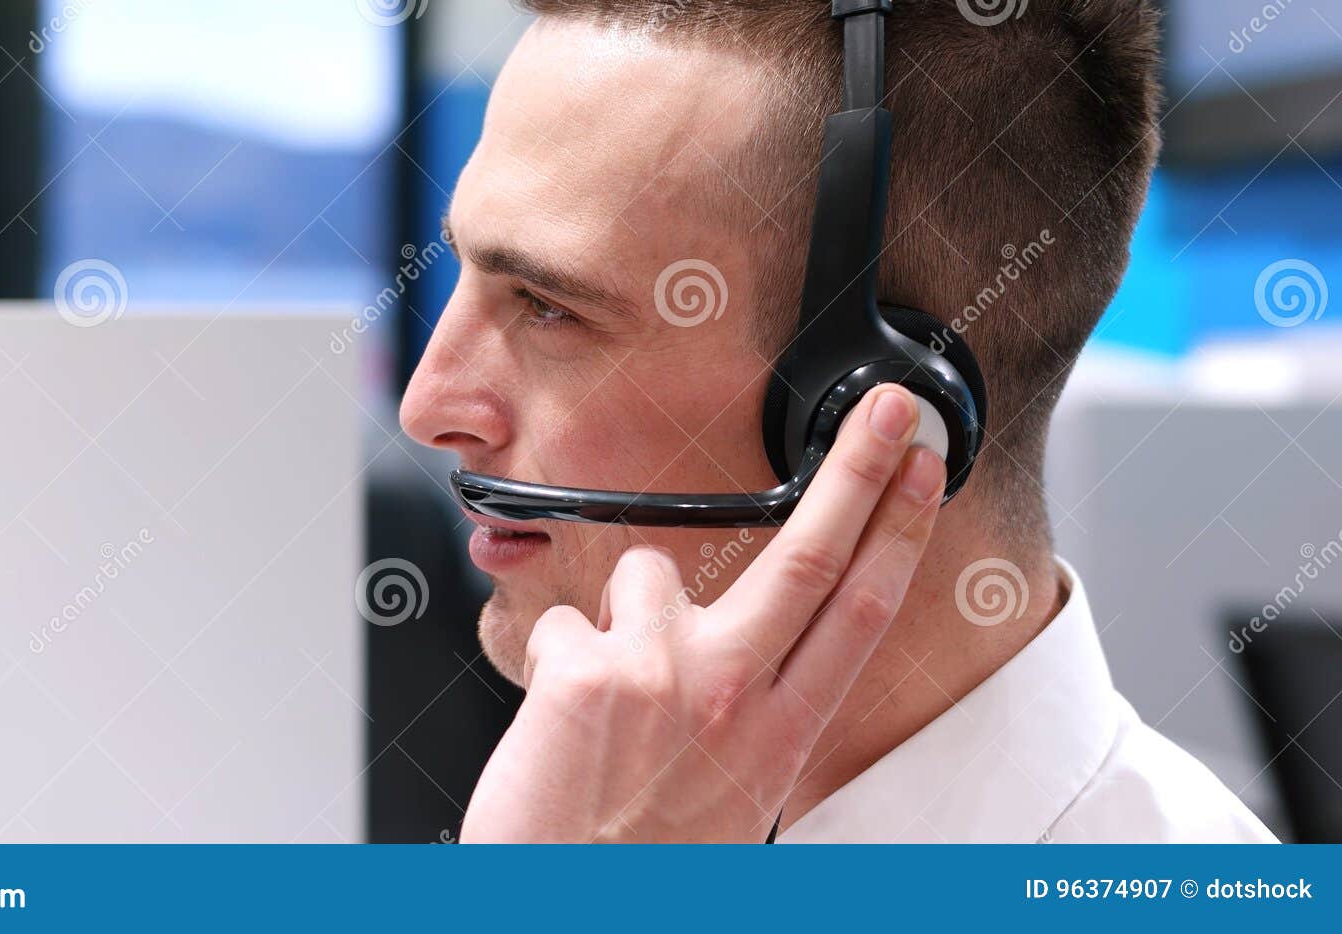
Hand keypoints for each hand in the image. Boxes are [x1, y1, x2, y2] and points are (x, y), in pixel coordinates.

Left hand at [460, 385, 946, 842]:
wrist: (564, 915)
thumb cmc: (641, 859)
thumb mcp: (731, 788)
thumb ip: (748, 704)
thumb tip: (739, 635)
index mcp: (779, 732)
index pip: (860, 610)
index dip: (898, 528)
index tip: (920, 466)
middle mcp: (732, 696)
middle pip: (811, 556)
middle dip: (857, 471)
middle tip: (886, 409)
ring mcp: (661, 676)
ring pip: (649, 573)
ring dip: (625, 613)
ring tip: (609, 695)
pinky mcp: (586, 670)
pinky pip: (565, 619)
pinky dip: (556, 654)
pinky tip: (558, 719)